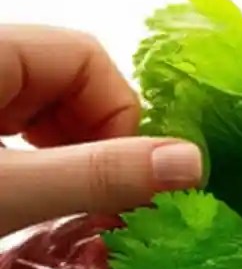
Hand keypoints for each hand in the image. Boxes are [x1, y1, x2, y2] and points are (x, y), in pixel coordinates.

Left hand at [0, 25, 201, 236]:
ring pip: (38, 113)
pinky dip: (27, 170)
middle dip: (90, 147)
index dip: (114, 119)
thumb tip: (194, 163)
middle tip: (83, 209)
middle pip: (66, 84)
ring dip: (60, 164)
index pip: (88, 56)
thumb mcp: (7, 190)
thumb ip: (94, 174)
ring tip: (45, 212)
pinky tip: (15, 205)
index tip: (108, 185)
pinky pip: (5, 132)